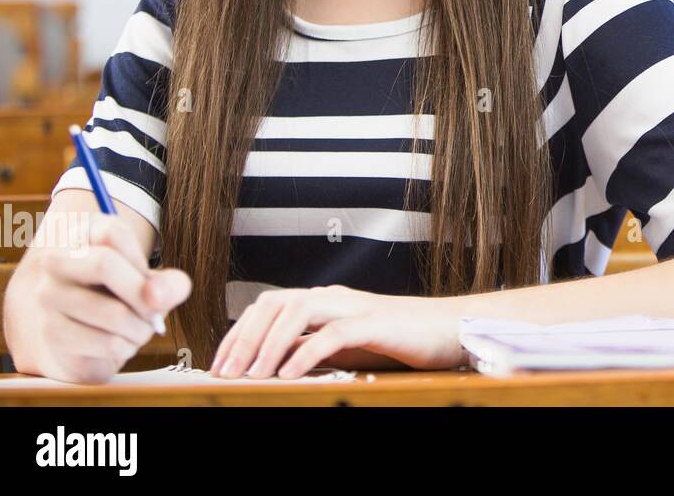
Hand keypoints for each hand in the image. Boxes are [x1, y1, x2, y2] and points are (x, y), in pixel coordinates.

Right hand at [10, 213, 191, 383]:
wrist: (81, 332)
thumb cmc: (124, 296)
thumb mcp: (152, 280)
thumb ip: (168, 283)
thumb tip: (157, 297)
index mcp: (82, 234)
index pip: (113, 233)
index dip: (140, 260)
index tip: (148, 278)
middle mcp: (55, 261)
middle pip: (103, 264)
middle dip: (143, 294)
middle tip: (155, 312)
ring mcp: (48, 297)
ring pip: (114, 313)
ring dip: (142, 328)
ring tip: (139, 328)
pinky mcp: (52, 333)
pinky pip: (109, 343)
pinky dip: (128, 347)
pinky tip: (121, 342)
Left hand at [208, 285, 465, 378]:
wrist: (453, 329)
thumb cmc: (404, 340)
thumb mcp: (349, 346)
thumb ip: (315, 347)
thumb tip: (274, 363)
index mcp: (327, 301)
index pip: (269, 305)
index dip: (238, 332)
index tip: (220, 364)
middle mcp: (336, 297)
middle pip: (276, 302)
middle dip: (244, 338)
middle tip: (226, 373)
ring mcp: (357, 307)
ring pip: (299, 309)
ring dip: (269, 343)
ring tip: (253, 374)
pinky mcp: (378, 324)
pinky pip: (335, 333)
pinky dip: (307, 352)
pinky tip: (290, 373)